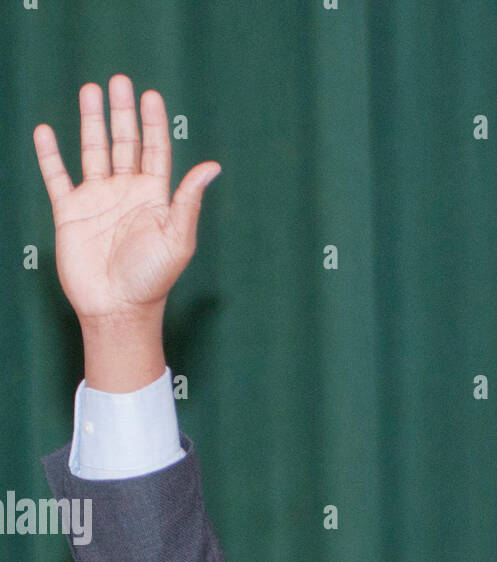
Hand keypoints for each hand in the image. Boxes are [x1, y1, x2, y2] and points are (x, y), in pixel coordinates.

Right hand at [33, 74, 219, 326]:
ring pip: (93, 152)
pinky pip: (57, 177)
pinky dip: (50, 155)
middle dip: (123, 113)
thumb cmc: (152, 280)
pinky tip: (46, 131)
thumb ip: (189, 200)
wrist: (117, 309)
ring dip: (92, 122)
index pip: (155, 151)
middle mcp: (126, 194)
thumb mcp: (177, 239)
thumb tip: (213, 165)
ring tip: (90, 91)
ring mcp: (97, 201)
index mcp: (154, 199)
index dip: (154, 124)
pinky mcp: (70, 213)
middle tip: (120, 81)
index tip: (151, 95)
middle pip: (124, 144)